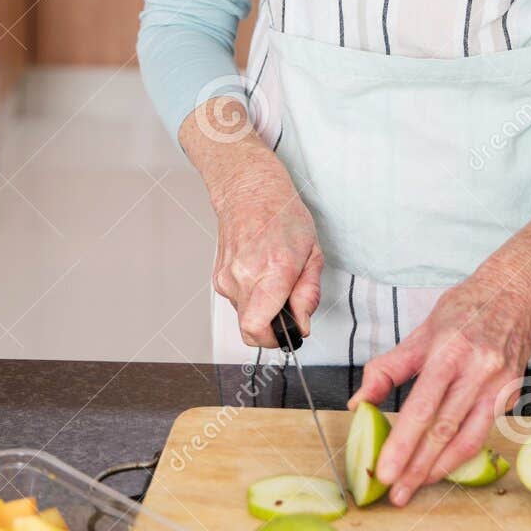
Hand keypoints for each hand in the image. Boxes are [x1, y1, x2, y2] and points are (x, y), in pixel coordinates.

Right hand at [209, 139, 323, 348]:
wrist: (249, 190)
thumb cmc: (282, 215)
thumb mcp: (312, 253)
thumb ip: (308, 293)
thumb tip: (301, 324)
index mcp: (272, 270)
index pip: (257, 328)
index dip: (274, 339)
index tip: (288, 332)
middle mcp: (244, 277)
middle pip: (252, 329)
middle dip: (273, 324)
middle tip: (288, 302)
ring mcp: (226, 278)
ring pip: (245, 316)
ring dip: (262, 308)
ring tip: (274, 280)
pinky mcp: (218, 278)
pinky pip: (238, 301)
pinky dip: (252, 296)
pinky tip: (260, 273)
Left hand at [347, 254, 530, 505]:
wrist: (515, 294)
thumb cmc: (464, 310)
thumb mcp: (421, 331)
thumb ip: (389, 368)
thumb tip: (360, 402)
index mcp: (449, 351)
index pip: (421, 408)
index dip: (402, 444)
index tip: (384, 471)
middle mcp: (478, 371)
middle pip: (444, 430)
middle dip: (417, 468)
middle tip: (396, 494)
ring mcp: (499, 386)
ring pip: (468, 439)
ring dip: (440, 469)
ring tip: (417, 486)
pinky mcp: (512, 396)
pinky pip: (483, 432)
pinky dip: (460, 453)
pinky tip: (442, 465)